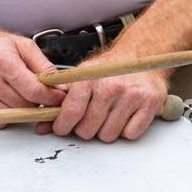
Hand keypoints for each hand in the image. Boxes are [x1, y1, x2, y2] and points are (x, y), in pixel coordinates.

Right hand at [0, 21, 64, 120]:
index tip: (57, 98)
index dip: (51, 97)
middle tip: (35, 92)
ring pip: (11, 116)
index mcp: (1, 62)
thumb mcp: (20, 45)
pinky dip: (3, 114)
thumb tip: (60, 85)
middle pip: (24, 106)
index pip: (34, 91)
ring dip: (19, 108)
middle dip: (35, 101)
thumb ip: (43, 65)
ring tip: (15, 91)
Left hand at [41, 66, 168, 142]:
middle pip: (88, 130)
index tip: (63, 127)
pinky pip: (130, 134)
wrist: (140, 55)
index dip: (63, 125)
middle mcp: (111, 86)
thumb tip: (42, 127)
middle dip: (85, 128)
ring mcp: (131, 95)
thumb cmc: (110, 68)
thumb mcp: (82, 76)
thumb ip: (61, 102)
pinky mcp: (149, 104)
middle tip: (90, 117)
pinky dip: (126, 130)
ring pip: (108, 135)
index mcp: (90, 78)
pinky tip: (124, 115)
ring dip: (106, 130)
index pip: (71, 112)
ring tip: (108, 114)